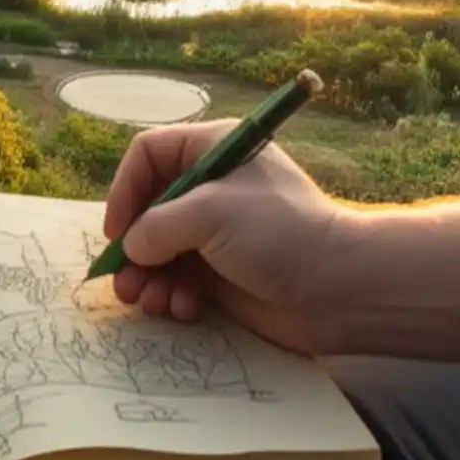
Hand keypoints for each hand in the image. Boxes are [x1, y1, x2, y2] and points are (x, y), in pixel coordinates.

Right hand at [105, 120, 348, 354]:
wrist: (340, 288)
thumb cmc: (278, 233)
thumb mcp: (208, 214)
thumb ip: (155, 226)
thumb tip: (132, 248)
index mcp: (213, 151)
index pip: (148, 155)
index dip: (125, 190)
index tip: (119, 231)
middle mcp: (211, 187)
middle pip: (146, 209)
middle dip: (133, 247)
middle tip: (124, 281)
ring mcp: (216, 232)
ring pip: (157, 250)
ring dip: (148, 278)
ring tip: (152, 301)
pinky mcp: (222, 272)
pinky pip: (178, 280)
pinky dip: (173, 295)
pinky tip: (184, 308)